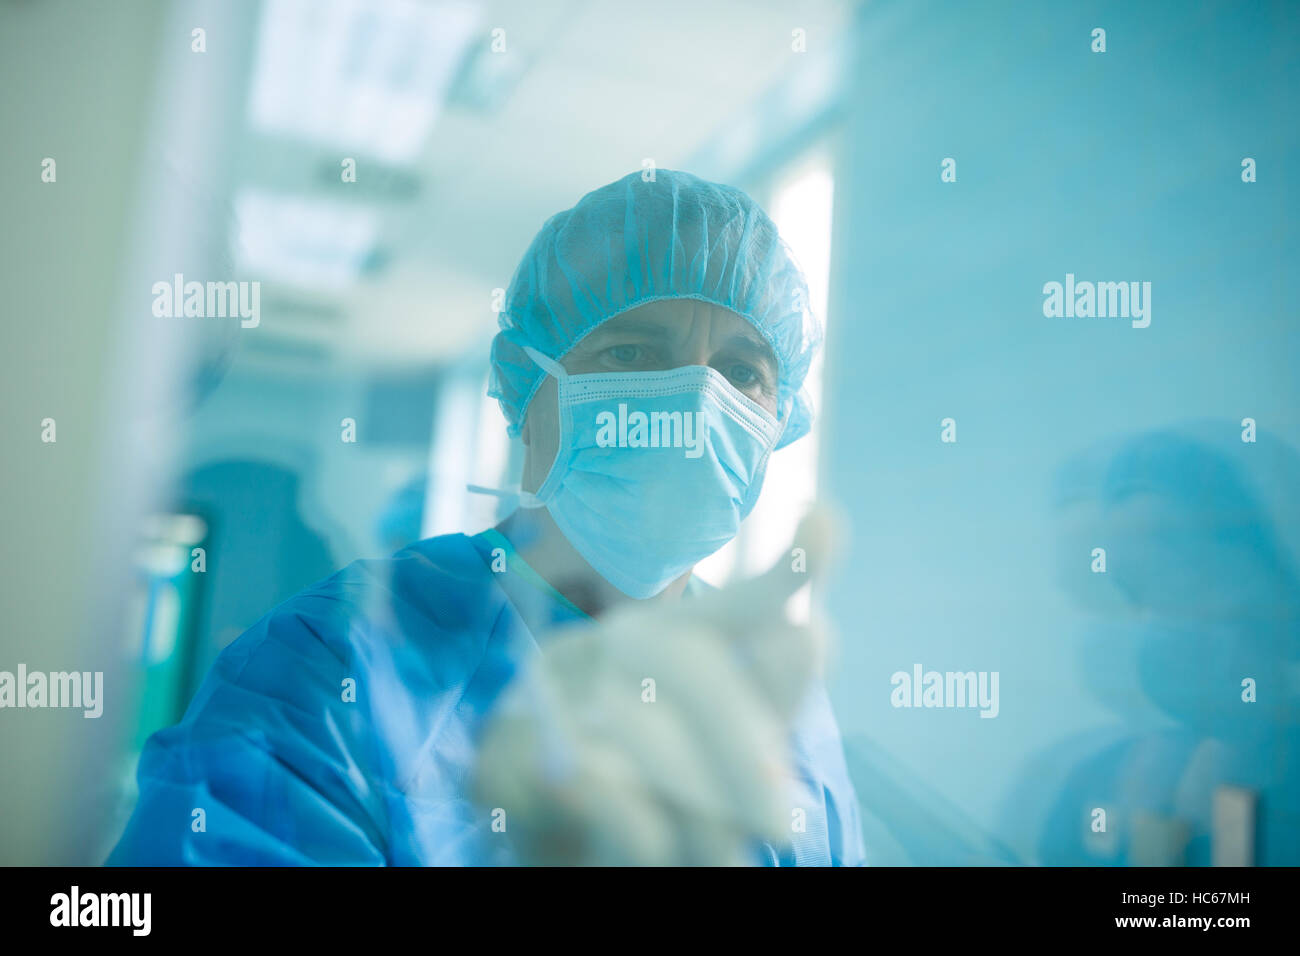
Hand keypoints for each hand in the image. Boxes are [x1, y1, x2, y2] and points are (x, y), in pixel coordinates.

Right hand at [472, 507, 836, 865]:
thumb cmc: (643, 790)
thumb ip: (763, 697)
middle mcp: (606, 646)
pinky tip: (657, 850)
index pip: (731, 603)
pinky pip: (596, 781)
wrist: (545, 839)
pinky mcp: (508, 752)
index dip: (780, 569)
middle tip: (782, 826)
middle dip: (745, 749)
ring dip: (700, 809)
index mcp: (663, 638)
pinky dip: (640, 824)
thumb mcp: (715, 749)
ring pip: (646, 728)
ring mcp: (551, 692)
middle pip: (690, 665)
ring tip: (725, 861)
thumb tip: (811, 630)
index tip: (824, 521)